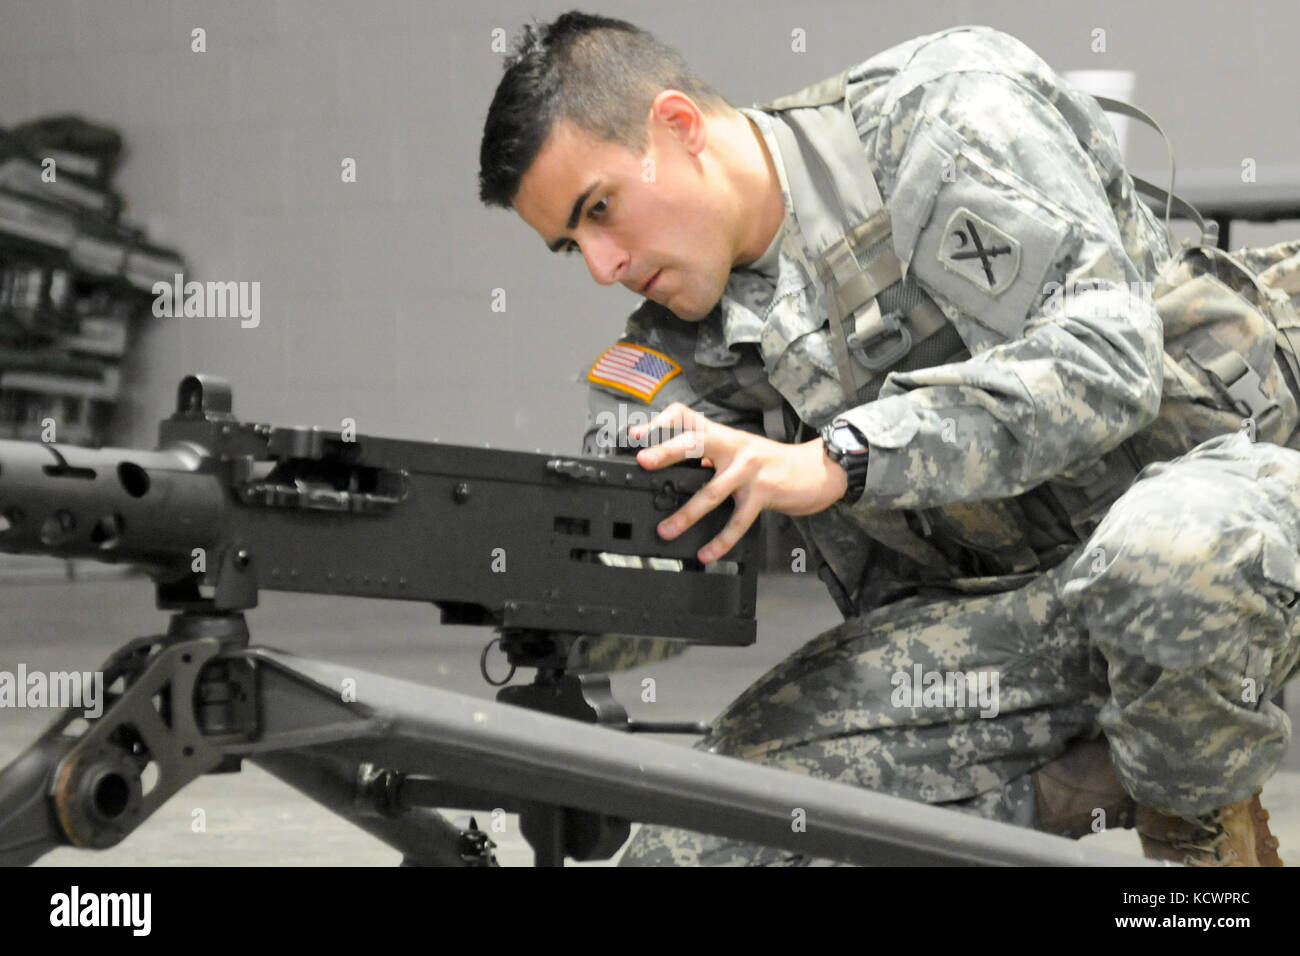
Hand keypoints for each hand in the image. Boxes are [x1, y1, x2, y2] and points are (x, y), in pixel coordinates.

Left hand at [629, 402, 848, 562]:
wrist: (815, 471)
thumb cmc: (773, 463)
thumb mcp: (741, 449)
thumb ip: (714, 454)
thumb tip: (682, 463)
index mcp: (724, 435)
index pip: (688, 418)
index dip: (662, 424)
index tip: (638, 435)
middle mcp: (734, 447)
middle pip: (695, 443)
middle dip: (667, 451)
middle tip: (644, 461)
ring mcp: (749, 469)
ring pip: (711, 492)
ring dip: (686, 514)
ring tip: (666, 530)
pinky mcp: (763, 493)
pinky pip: (737, 521)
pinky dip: (721, 541)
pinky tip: (708, 553)